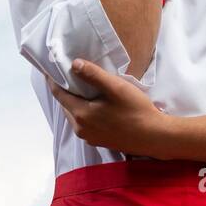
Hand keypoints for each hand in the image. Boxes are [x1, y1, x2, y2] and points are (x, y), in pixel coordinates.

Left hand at [46, 59, 172, 157]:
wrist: (154, 137)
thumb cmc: (136, 111)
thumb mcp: (116, 88)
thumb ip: (93, 75)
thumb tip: (74, 64)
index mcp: (81, 115)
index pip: (59, 94)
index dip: (53, 80)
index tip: (51, 67)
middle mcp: (80, 129)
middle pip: (66, 105)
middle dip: (66, 89)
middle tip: (70, 73)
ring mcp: (89, 137)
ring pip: (76, 114)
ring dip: (76, 100)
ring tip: (83, 85)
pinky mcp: (99, 141)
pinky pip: (85, 122)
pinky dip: (85, 110)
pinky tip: (96, 103)